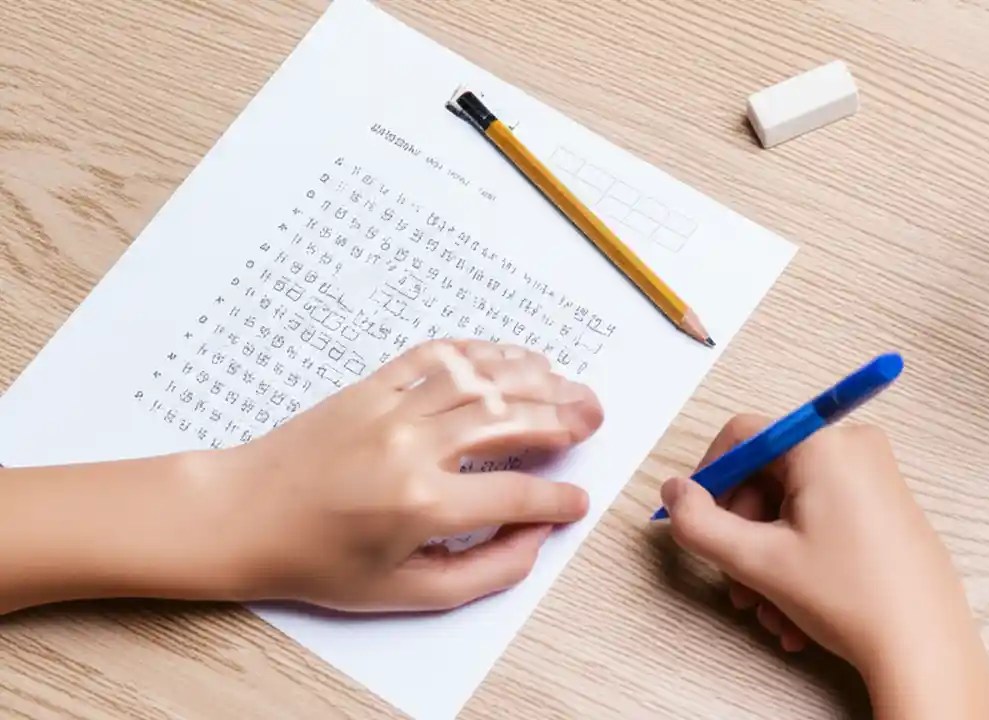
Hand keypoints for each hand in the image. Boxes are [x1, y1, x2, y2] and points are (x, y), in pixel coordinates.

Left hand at [207, 339, 602, 611]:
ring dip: (534, 377)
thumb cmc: (317, 561)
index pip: (519, 493)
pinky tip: (510, 358)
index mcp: (424, 505)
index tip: (579, 500)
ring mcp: (391, 408)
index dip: (560, 497)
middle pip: (511, 420)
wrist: (240, 516)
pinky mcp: (371, 385)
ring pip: (482, 378)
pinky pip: (437, 355)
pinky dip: (480, 351)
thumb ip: (485, 573)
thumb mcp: (406, 592)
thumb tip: (535, 539)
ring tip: (568, 384)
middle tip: (595, 419)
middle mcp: (414, 448)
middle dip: (564, 418)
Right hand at [661, 415, 988, 718]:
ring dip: (767, 555)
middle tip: (734, 578)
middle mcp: (854, 448)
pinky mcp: (886, 505)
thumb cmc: (851, 597)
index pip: (744, 435)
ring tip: (767, 608)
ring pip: (793, 504)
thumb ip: (701, 523)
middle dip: (742, 531)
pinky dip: (799, 556)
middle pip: (768, 474)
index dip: (711, 476)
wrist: (923, 645)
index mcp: (823, 446)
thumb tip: (675, 492)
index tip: (697, 516)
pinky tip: (794, 608)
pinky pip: (823, 516)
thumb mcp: (758, 560)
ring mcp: (875, 476)